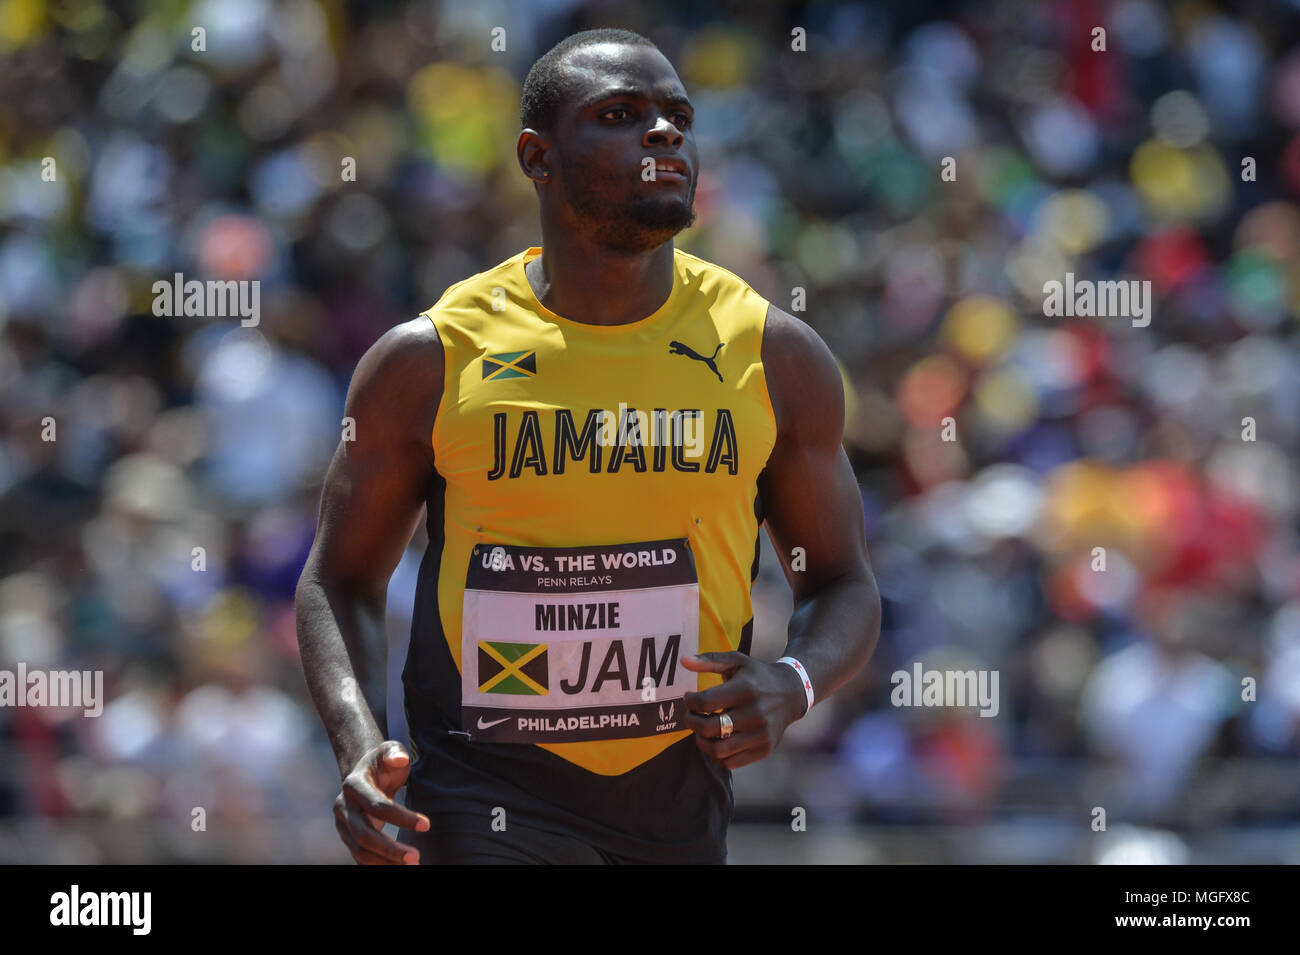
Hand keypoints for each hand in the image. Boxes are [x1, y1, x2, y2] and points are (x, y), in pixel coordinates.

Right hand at [333, 741, 430, 864]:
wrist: (365, 773)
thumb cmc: (383, 762)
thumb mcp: (390, 750)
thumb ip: (395, 752)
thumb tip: (400, 759)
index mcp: (353, 785)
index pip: (377, 806)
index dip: (401, 817)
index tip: (426, 825)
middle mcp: (344, 807)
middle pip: (364, 834)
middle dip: (389, 848)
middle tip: (415, 857)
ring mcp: (343, 825)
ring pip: (360, 850)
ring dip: (385, 862)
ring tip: (412, 865)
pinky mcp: (348, 837)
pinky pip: (361, 856)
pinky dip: (378, 865)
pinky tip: (398, 868)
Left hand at [681, 652, 805, 769]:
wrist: (792, 693)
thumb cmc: (758, 675)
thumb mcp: (737, 660)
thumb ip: (709, 660)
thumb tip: (683, 662)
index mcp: (746, 689)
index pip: (705, 702)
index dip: (690, 701)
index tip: (689, 697)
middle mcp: (755, 714)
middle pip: (708, 729)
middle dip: (691, 722)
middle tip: (691, 715)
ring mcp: (761, 734)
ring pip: (718, 750)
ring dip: (702, 742)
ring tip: (702, 730)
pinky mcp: (764, 749)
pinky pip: (731, 762)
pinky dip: (717, 754)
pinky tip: (718, 739)